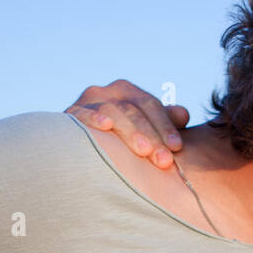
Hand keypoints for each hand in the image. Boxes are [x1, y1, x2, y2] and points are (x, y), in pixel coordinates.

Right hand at [67, 80, 189, 168]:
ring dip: (130, 132)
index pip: (150, 105)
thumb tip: (183, 115)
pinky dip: (93, 119)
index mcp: (127, 92)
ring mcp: (87, 102)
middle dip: (152, 136)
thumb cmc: (119, 140)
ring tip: (144, 150)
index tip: (177, 148)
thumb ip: (164, 122)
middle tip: (164, 160)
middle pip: (134, 111)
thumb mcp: (145, 130)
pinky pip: (82, 115)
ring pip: (113, 112)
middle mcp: (107, 92)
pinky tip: (106, 126)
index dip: (165, 126)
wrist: (80, 149)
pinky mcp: (69, 115)